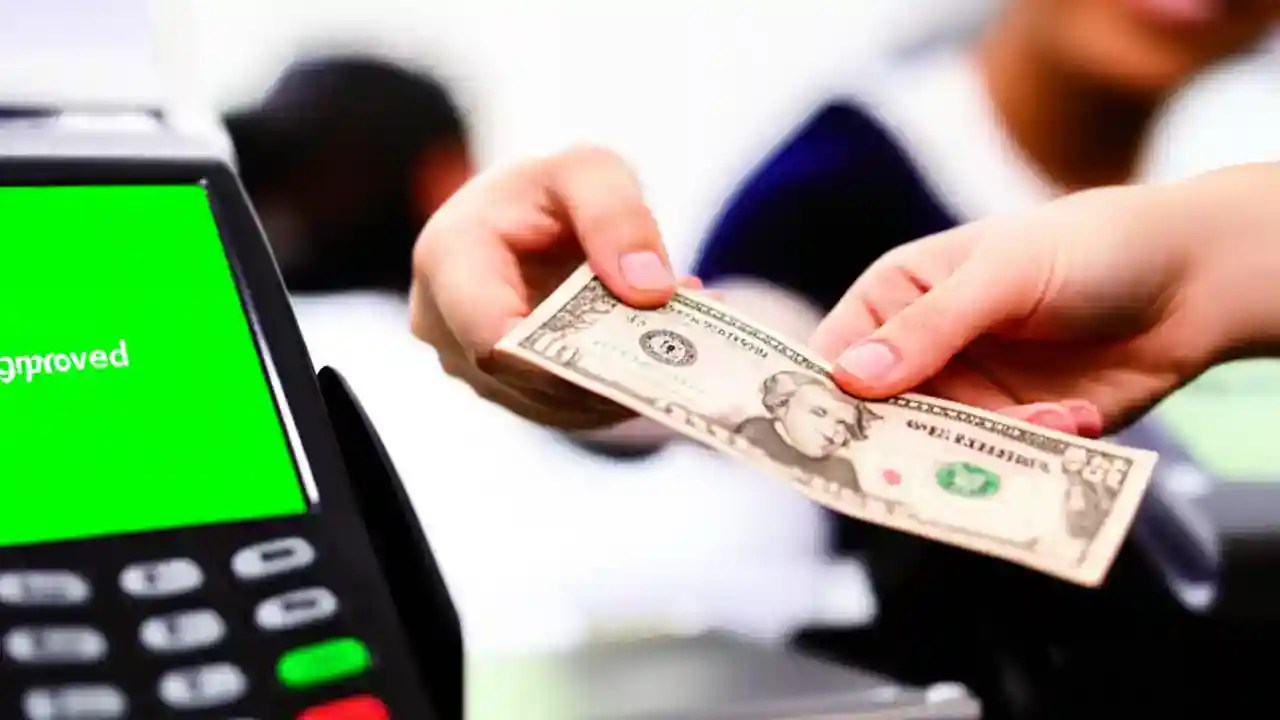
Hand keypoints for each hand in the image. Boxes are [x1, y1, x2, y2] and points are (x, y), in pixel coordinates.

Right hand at [411, 146, 691, 428]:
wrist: (522, 220)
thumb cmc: (547, 191)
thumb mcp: (587, 172)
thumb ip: (617, 217)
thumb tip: (649, 290)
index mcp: (449, 261)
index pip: (495, 338)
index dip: (565, 356)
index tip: (639, 343)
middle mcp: (444, 327)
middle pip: (530, 381)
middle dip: (612, 367)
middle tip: (687, 342)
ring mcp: (470, 368)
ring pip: (555, 404)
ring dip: (624, 381)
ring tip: (683, 338)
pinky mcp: (504, 392)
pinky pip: (565, 410)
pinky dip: (618, 389)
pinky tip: (659, 352)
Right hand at [809, 166, 1279, 436]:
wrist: (1192, 280)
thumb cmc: (1087, 247)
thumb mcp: (1003, 273)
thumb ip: (931, 326)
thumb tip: (852, 379)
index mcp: (896, 300)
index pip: (833, 355)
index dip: (820, 395)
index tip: (821, 435)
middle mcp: (923, 356)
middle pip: (879, 420)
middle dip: (901, 444)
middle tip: (926, 460)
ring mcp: (969, 397)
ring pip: (939, 451)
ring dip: (983, 449)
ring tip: (1047, 416)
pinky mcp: (1019, 433)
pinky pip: (1000, 465)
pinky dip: (1034, 452)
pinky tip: (1077, 416)